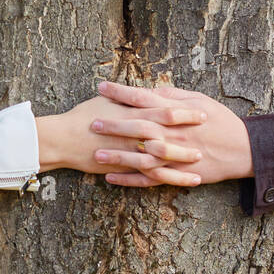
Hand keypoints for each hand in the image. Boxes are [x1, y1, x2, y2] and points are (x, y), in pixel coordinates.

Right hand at [36, 95, 205, 186]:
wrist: (64, 138)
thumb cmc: (84, 116)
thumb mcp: (107, 100)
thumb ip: (129, 96)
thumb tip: (147, 91)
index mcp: (134, 113)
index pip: (166, 111)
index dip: (186, 112)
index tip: (203, 113)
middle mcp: (136, 134)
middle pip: (170, 135)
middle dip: (191, 136)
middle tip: (210, 136)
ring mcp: (132, 153)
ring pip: (165, 158)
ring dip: (184, 160)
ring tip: (201, 161)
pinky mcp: (127, 169)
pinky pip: (153, 177)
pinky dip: (171, 179)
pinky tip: (187, 182)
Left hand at [90, 80, 252, 186]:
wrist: (242, 149)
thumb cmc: (221, 121)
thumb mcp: (200, 99)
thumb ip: (174, 95)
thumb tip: (152, 89)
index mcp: (176, 113)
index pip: (144, 99)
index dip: (121, 92)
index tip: (102, 87)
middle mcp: (172, 134)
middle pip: (138, 127)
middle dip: (114, 124)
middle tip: (93, 122)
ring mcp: (174, 156)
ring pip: (140, 157)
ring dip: (117, 155)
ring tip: (96, 153)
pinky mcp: (177, 174)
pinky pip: (149, 179)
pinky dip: (129, 179)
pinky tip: (111, 177)